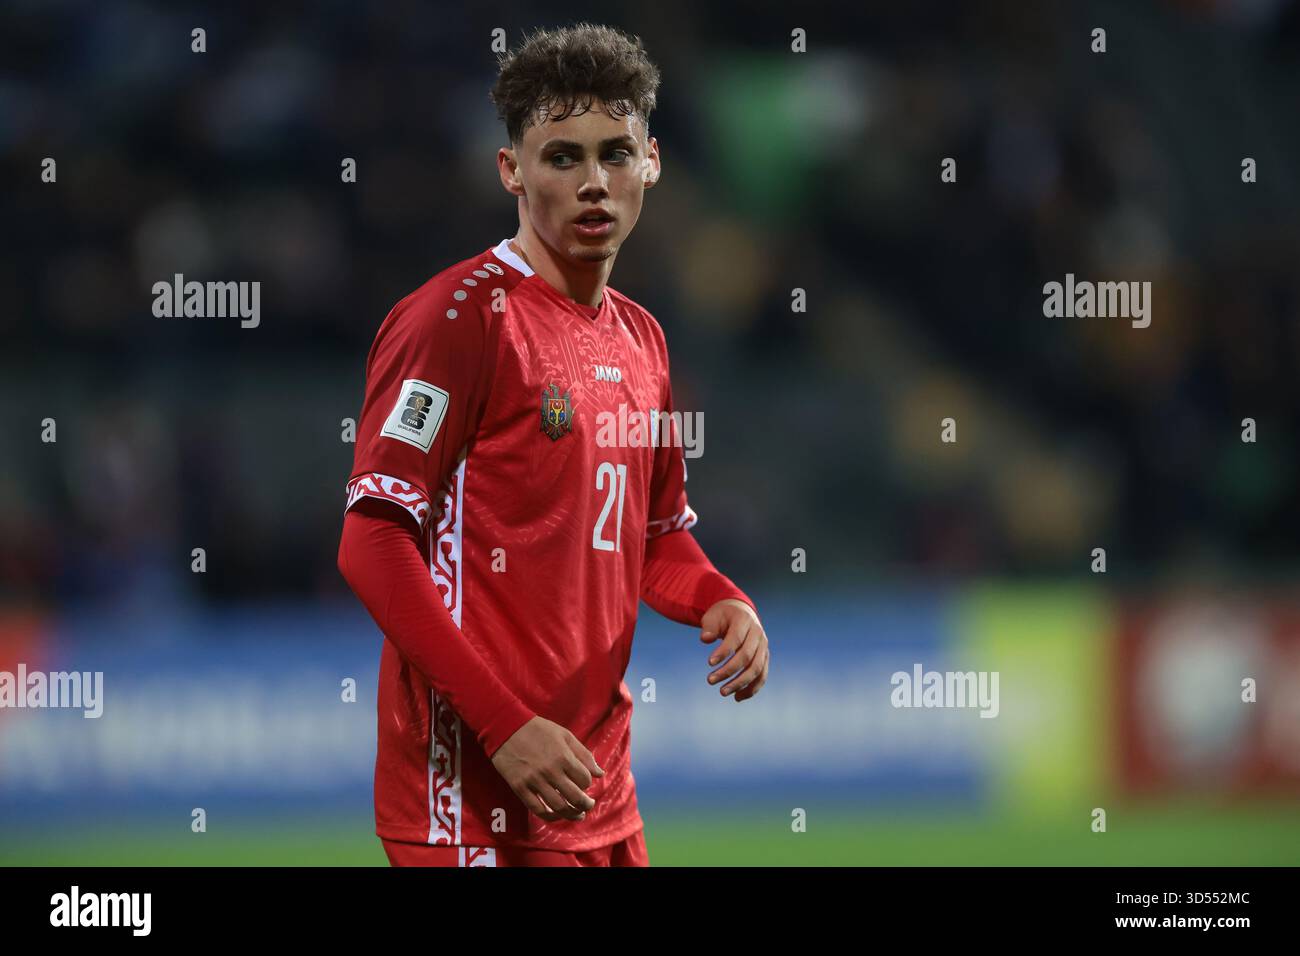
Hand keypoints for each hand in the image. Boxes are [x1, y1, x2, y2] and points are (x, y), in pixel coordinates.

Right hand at [490, 715, 604, 822]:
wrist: (507, 727)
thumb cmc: (538, 729)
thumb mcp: (565, 735)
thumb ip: (584, 754)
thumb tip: (600, 773)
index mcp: (563, 757)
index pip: (584, 780)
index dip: (588, 783)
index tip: (584, 783)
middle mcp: (550, 771)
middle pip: (574, 797)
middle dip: (585, 804)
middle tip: (588, 805)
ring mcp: (534, 781)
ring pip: (558, 807)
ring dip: (571, 814)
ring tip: (578, 814)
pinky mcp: (520, 787)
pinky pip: (537, 809)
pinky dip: (550, 816)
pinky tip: (557, 815)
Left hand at [701, 598, 768, 700]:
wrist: (741, 612)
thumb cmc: (723, 615)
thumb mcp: (713, 615)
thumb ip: (709, 626)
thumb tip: (705, 639)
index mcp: (745, 620)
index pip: (736, 638)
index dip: (723, 652)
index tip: (709, 663)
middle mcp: (758, 634)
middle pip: (746, 656)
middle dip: (728, 671)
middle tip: (710, 681)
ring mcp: (764, 646)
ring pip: (756, 668)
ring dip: (740, 683)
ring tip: (723, 692)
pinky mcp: (765, 657)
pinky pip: (762, 675)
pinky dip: (752, 688)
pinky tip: (737, 697)